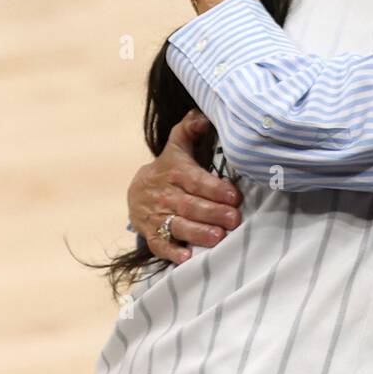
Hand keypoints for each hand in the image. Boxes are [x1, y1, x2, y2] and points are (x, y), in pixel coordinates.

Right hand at [127, 111, 242, 264]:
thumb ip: (190, 129)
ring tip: (218, 238)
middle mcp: (165, 195)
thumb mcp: (178, 146)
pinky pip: (159, 244)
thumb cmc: (170, 168)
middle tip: (234, 219)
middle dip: (212, 213)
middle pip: (189, 205)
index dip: (214, 188)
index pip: (195, 180)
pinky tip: (186, 257)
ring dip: (198, 232)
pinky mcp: (151, 234)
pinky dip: (172, 252)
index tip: (233, 195)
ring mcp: (157, 216)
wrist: (138, 190)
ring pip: (177, 225)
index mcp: (175, 173)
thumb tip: (203, 116)